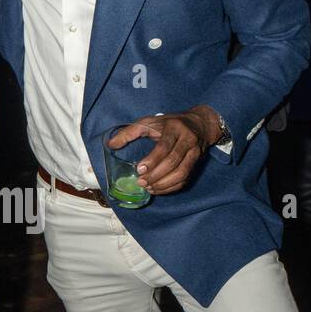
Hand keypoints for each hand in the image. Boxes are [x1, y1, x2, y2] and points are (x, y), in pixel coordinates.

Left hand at [107, 105, 222, 195]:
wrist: (199, 124)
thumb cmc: (169, 123)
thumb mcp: (149, 122)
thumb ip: (129, 132)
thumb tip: (111, 144)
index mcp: (174, 128)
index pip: (164, 146)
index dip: (152, 160)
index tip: (139, 170)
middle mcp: (188, 140)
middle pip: (173, 162)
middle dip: (156, 175)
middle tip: (141, 182)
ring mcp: (195, 153)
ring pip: (181, 173)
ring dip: (164, 184)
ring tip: (148, 188)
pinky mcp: (197, 163)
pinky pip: (185, 179)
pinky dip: (171, 187)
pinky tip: (158, 189)